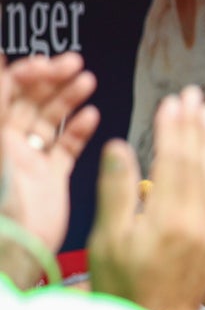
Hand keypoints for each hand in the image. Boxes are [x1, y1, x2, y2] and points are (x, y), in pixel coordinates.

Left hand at [0, 53, 98, 285]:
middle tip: (76, 63)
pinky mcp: (50, 178)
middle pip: (30, 101)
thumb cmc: (1, 199)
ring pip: (50, 120)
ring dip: (69, 98)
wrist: (14, 247)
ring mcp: (29, 160)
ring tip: (88, 81)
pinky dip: (79, 130)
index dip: (27, 73)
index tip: (47, 64)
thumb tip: (0, 61)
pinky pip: (65, 148)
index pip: (8, 90)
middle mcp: (7, 143)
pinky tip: (91, 116)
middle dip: (53, 79)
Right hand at [88, 87, 204, 309]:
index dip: (175, 128)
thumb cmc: (124, 286)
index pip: (176, 160)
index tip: (174, 101)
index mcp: (170, 217)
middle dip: (198, 126)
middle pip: (202, 162)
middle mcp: (199, 220)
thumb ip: (118, 190)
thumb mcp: (110, 239)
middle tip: (197, 96)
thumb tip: (119, 146)